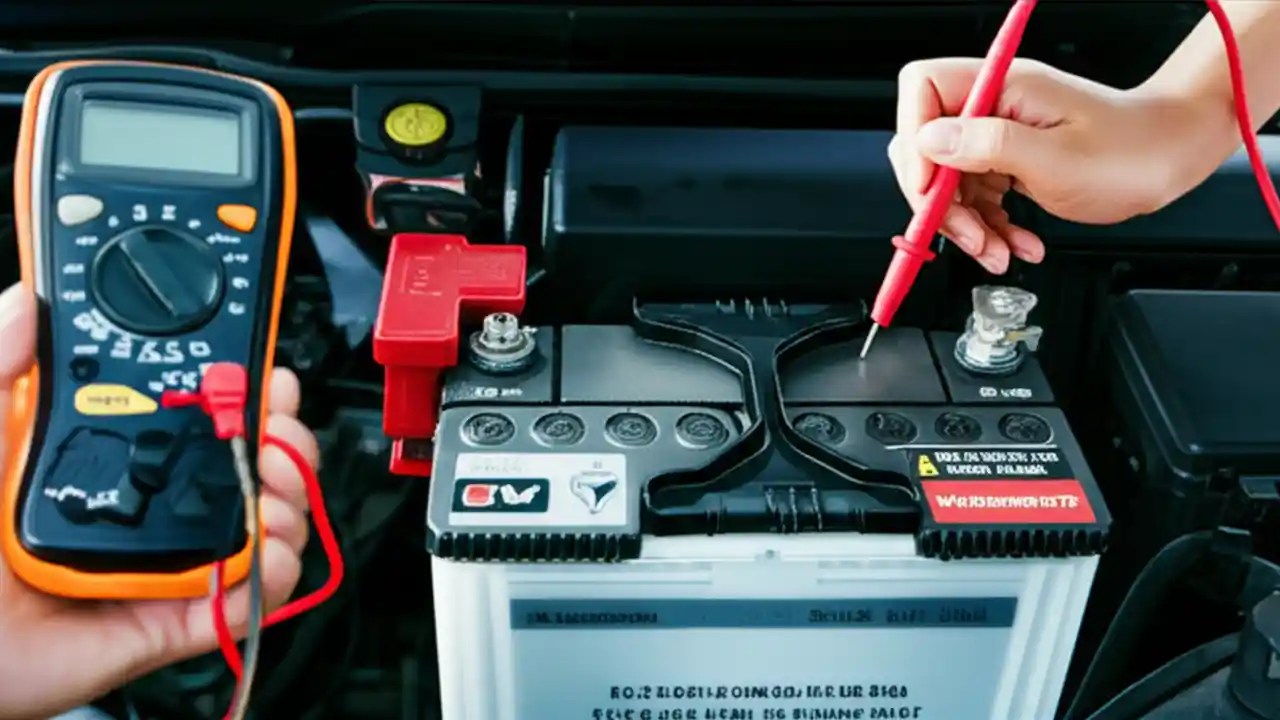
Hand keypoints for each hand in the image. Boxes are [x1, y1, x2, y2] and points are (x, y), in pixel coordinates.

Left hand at [0, 283, 318, 719]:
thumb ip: (2, 368)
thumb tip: (27, 302)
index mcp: (116, 459)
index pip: (200, 417)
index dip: (246, 393)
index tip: (266, 376)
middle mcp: (152, 508)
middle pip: (248, 467)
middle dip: (285, 443)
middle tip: (275, 434)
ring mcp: (169, 564)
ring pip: (262, 527)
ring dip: (290, 502)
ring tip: (272, 492)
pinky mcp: (174, 621)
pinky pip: (243, 602)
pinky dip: (275, 576)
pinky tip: (271, 551)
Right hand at [889, 57, 1234, 272]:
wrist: (1172, 159)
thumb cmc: (1132, 151)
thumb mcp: (1056, 158)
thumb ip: (987, 146)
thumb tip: (930, 142)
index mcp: (1001, 87)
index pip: (922, 92)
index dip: (915, 141)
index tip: (930, 188)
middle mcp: (994, 105)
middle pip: (927, 146)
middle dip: (940, 200)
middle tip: (968, 235)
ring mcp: (1000, 133)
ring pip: (949, 182)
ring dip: (967, 226)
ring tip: (998, 253)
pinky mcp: (1009, 161)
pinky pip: (977, 197)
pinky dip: (990, 228)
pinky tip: (1015, 244)